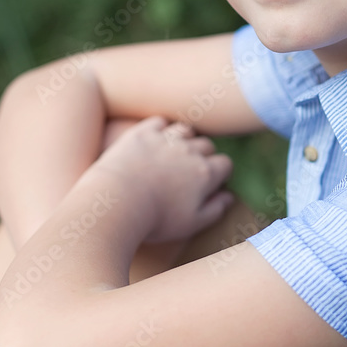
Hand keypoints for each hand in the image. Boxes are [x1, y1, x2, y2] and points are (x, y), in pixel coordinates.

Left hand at [93, 116, 234, 242]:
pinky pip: (160, 122)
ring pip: (185, 131)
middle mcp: (190, 152)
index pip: (225, 164)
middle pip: (206, 145)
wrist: (116, 203)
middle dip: (203, 155)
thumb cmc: (155, 220)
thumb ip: (215, 209)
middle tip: (189, 170)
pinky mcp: (143, 133)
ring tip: (174, 152)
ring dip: (184, 139)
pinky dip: (161, 128)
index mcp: (205, 174)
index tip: (211, 182)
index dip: (220, 173)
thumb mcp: (191, 224)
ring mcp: (166, 139)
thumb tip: (229, 197)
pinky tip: (156, 139)